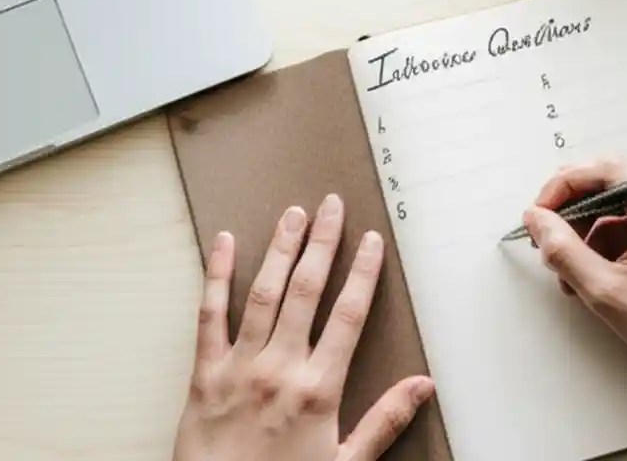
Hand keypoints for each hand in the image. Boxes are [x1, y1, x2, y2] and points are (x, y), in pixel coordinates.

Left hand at [173, 194, 434, 460]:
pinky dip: (215, 276)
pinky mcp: (203, 374)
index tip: (371, 242)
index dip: (362, 273)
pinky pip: (209, 315)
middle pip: (306, 291)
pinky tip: (222, 245)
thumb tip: (423, 386)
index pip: (348, 315)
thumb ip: (384, 421)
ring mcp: (239, 367)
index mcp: (318, 390)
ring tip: (292, 214)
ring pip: (263, 293)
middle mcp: (280, 368)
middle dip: (322, 243)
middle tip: (332, 206)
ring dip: (279, 249)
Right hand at [523, 161, 626, 393]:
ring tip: (573, 274)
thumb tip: (536, 220)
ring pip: (614, 208)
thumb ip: (564, 251)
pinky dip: (605, 245)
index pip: (609, 171)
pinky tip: (594, 274)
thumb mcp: (606, 293)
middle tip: (549, 242)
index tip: (542, 210)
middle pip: (609, 187)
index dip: (567, 184)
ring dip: (586, 237)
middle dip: (573, 215)